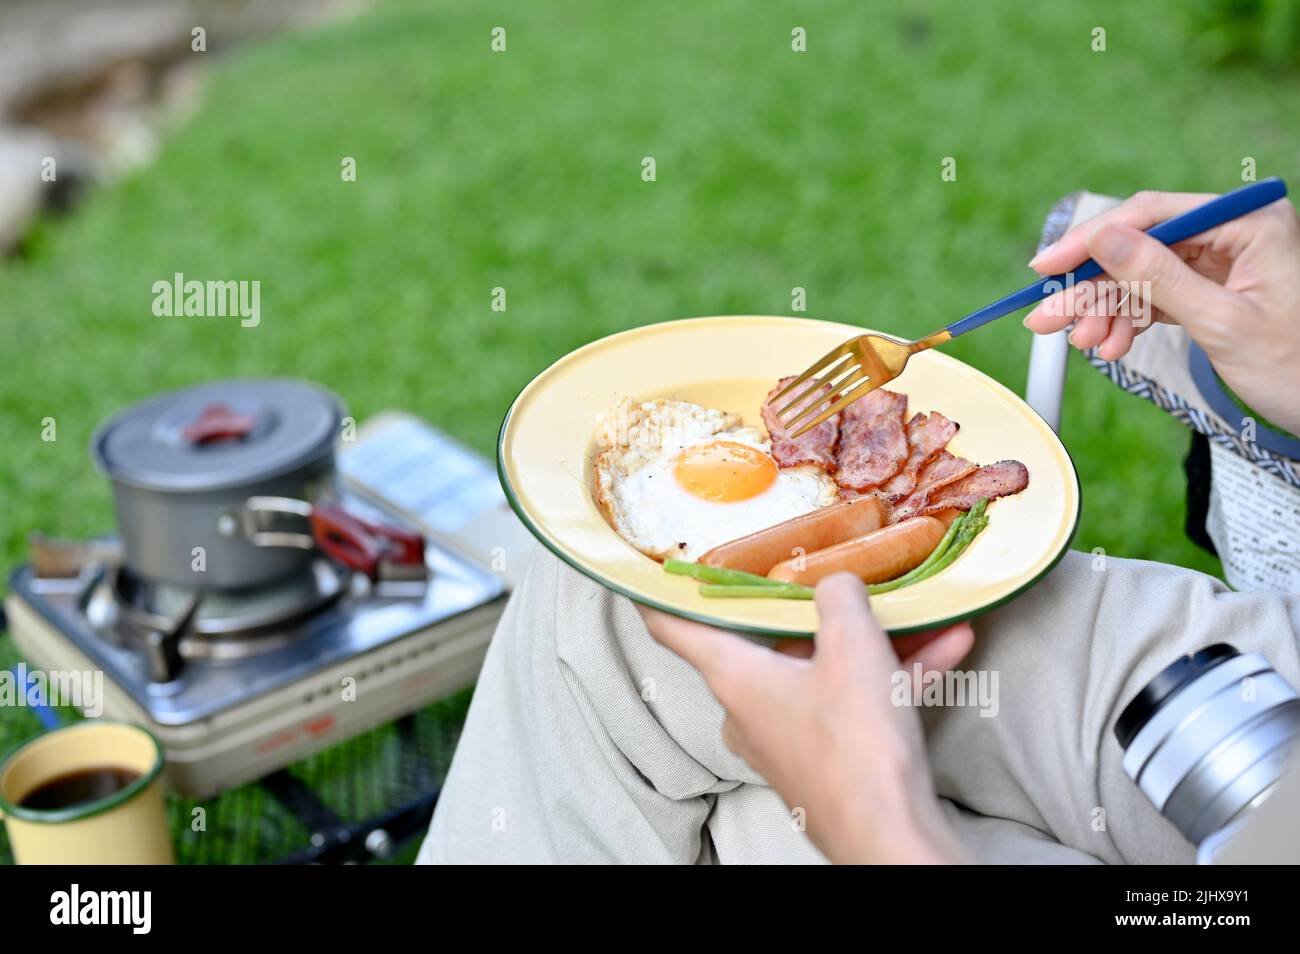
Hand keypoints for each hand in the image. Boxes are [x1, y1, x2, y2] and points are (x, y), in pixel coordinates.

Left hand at [638, 573, 972, 863]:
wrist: (892, 835)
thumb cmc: (856, 741)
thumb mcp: (852, 643)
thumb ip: (839, 596)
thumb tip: (837, 584)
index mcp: (734, 676)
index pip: (675, 628)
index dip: (660, 594)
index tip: (649, 569)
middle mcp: (749, 708)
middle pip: (765, 642)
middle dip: (809, 608)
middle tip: (829, 573)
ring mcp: (787, 737)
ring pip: (823, 671)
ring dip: (872, 642)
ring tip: (920, 611)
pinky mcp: (825, 760)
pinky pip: (853, 703)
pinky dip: (891, 678)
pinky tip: (946, 649)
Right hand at [1024, 189, 1299, 434]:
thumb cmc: (1296, 366)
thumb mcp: (1221, 323)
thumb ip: (1158, 277)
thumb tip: (1102, 237)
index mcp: (1250, 222)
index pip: (1154, 214)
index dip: (1093, 239)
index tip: (1047, 266)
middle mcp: (1235, 232)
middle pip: (1141, 245)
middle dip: (1093, 286)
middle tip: (1048, 316)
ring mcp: (1223, 260)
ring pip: (1142, 274)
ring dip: (1106, 310)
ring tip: (1085, 343)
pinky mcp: (1213, 288)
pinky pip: (1157, 296)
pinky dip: (1129, 321)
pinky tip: (1112, 344)